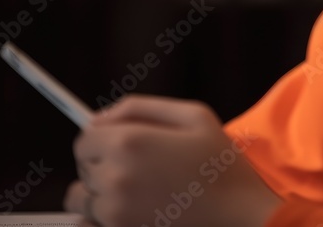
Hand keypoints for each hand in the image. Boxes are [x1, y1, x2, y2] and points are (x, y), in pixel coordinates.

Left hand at [63, 95, 280, 226]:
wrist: (240, 215)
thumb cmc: (220, 164)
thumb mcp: (194, 115)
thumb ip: (142, 107)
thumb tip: (99, 116)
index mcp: (129, 141)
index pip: (85, 137)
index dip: (103, 138)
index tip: (122, 145)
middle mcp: (114, 176)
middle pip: (83, 166)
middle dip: (103, 164)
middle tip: (140, 168)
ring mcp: (114, 211)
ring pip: (82, 198)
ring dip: (100, 194)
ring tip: (137, 192)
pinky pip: (86, 225)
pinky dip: (98, 221)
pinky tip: (128, 214)